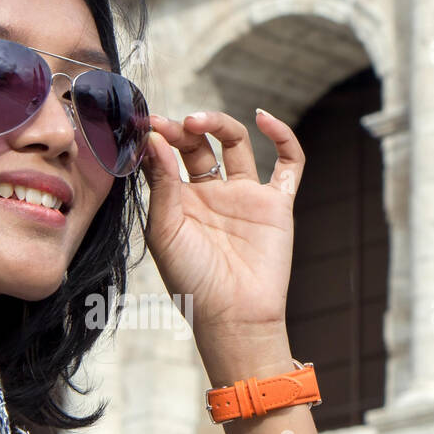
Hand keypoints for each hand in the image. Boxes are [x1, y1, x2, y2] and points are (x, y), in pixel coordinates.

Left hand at [137, 108, 302, 340]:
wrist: (232, 315)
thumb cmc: (191, 282)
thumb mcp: (165, 230)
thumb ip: (162, 183)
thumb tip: (154, 138)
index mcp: (180, 201)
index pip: (167, 156)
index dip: (157, 138)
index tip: (144, 125)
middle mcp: (212, 194)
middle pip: (199, 144)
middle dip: (183, 128)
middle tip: (168, 124)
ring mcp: (245, 196)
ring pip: (236, 143)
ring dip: (218, 123)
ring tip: (197, 121)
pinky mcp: (277, 203)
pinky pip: (289, 162)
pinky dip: (283, 135)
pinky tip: (265, 118)